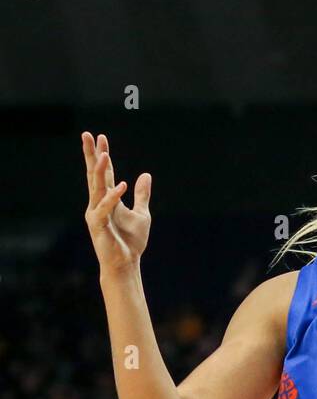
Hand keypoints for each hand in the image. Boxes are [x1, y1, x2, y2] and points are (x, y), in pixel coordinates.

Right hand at [82, 132, 151, 276]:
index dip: (102, 154)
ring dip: (99, 171)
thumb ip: (141, 195)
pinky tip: (121, 185)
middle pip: (94, 175)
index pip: (104, 173)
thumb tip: (145, 174)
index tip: (100, 137)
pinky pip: (104, 209)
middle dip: (91, 155)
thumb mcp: (142, 214)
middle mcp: (98, 203)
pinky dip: (112, 197)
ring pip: (96, 188)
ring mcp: (96, 214)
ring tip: (103, 155)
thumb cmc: (130, 241)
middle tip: (88, 135)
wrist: (126, 263)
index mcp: (108, 199)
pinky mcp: (98, 226)